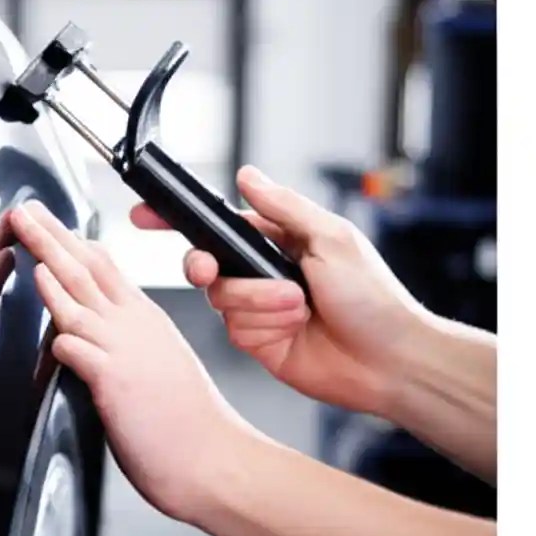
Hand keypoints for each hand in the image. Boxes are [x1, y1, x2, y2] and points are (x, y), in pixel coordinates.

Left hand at [9, 202, 260, 523]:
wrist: (214, 460)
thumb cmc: (186, 422)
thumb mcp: (157, 361)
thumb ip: (126, 340)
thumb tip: (96, 333)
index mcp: (143, 320)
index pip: (102, 266)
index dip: (71, 240)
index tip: (47, 221)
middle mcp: (133, 327)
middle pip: (85, 269)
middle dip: (51, 236)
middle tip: (24, 210)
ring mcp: (124, 352)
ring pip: (78, 299)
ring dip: (48, 268)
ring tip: (24, 240)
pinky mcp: (115, 383)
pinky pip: (79, 349)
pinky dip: (61, 330)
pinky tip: (45, 314)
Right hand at [131, 165, 432, 415]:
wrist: (389, 360)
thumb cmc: (374, 298)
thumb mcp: (331, 237)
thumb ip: (283, 207)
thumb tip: (247, 175)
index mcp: (277, 240)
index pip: (217, 223)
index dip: (177, 219)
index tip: (146, 216)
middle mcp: (261, 273)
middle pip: (205, 260)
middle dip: (205, 265)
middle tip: (211, 270)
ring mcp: (257, 308)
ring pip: (221, 297)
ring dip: (259, 300)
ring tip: (299, 306)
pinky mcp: (257, 341)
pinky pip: (234, 328)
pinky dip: (264, 325)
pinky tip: (294, 328)